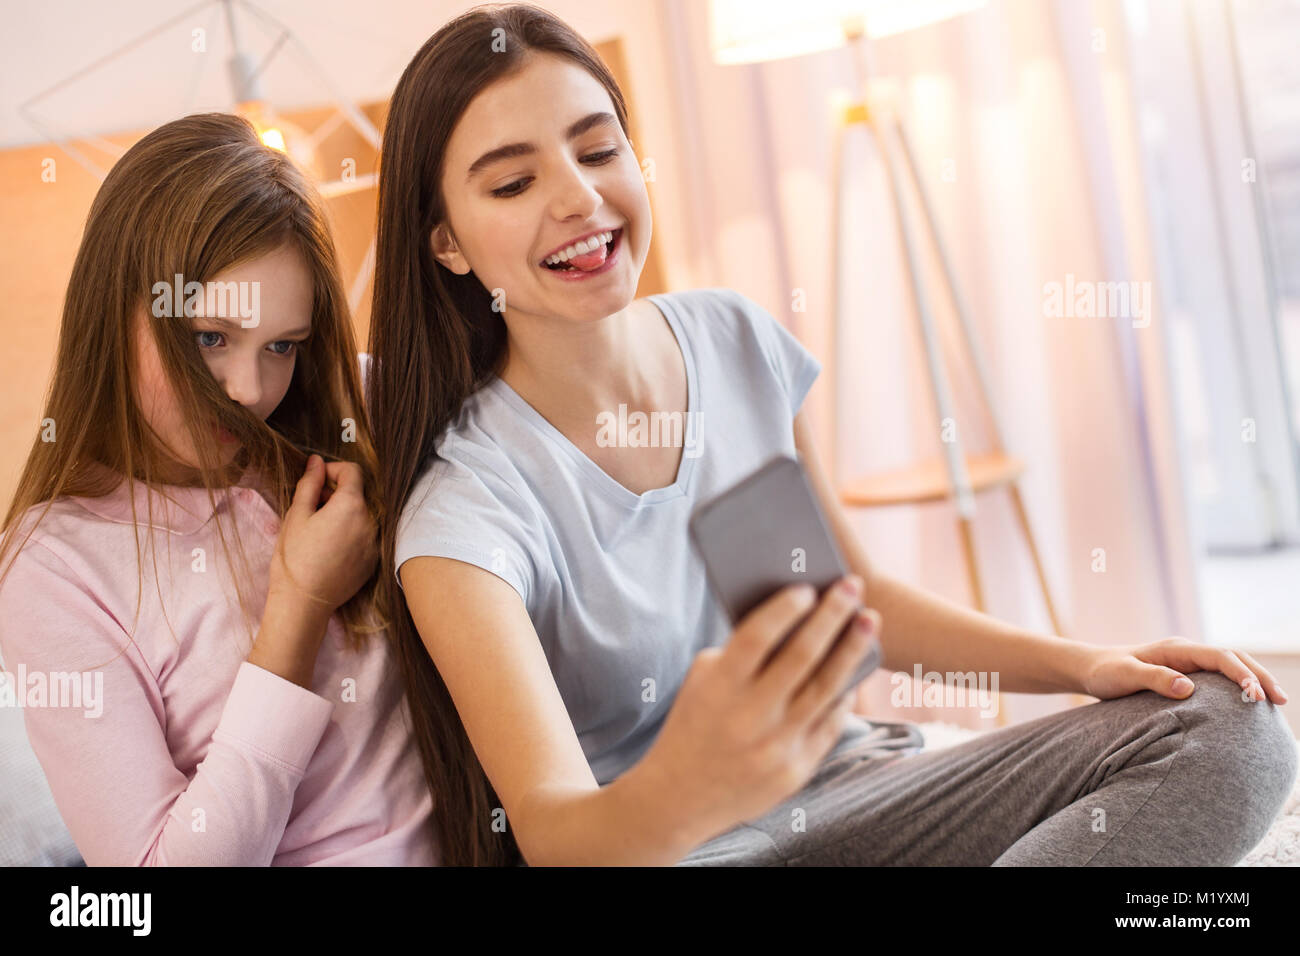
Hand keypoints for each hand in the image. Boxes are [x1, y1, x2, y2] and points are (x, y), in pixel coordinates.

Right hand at [267, 455, 378, 619]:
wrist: (304, 602)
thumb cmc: (295, 557)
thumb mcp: (297, 515)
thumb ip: (310, 484)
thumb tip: (316, 461)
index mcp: (352, 506)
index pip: (352, 471)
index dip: (332, 470)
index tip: (315, 480)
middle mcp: (371, 521)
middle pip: (358, 492)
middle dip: (336, 492)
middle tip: (312, 506)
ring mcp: (376, 542)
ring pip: (362, 514)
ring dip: (344, 512)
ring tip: (319, 528)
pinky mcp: (375, 559)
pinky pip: (365, 534)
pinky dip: (351, 531)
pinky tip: (329, 546)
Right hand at [641, 576, 879, 836]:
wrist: (678, 798)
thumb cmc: (692, 724)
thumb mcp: (702, 681)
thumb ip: (739, 652)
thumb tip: (790, 618)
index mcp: (719, 688)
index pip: (757, 637)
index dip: (784, 609)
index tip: (807, 587)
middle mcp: (749, 718)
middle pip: (801, 657)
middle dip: (831, 616)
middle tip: (852, 587)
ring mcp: (776, 747)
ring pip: (826, 688)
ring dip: (851, 649)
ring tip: (868, 620)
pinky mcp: (795, 771)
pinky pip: (829, 724)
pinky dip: (844, 694)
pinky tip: (856, 670)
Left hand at [1077, 637, 1287, 703]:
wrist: (1091, 669)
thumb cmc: (1105, 672)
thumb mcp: (1124, 676)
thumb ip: (1153, 678)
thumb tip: (1187, 687)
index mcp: (1176, 649)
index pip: (1219, 656)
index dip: (1241, 673)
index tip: (1256, 694)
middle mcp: (1187, 652)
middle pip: (1234, 658)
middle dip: (1259, 676)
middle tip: (1280, 701)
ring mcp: (1188, 663)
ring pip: (1231, 667)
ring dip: (1254, 680)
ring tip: (1275, 703)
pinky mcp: (1186, 675)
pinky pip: (1220, 679)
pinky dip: (1239, 687)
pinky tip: (1251, 705)